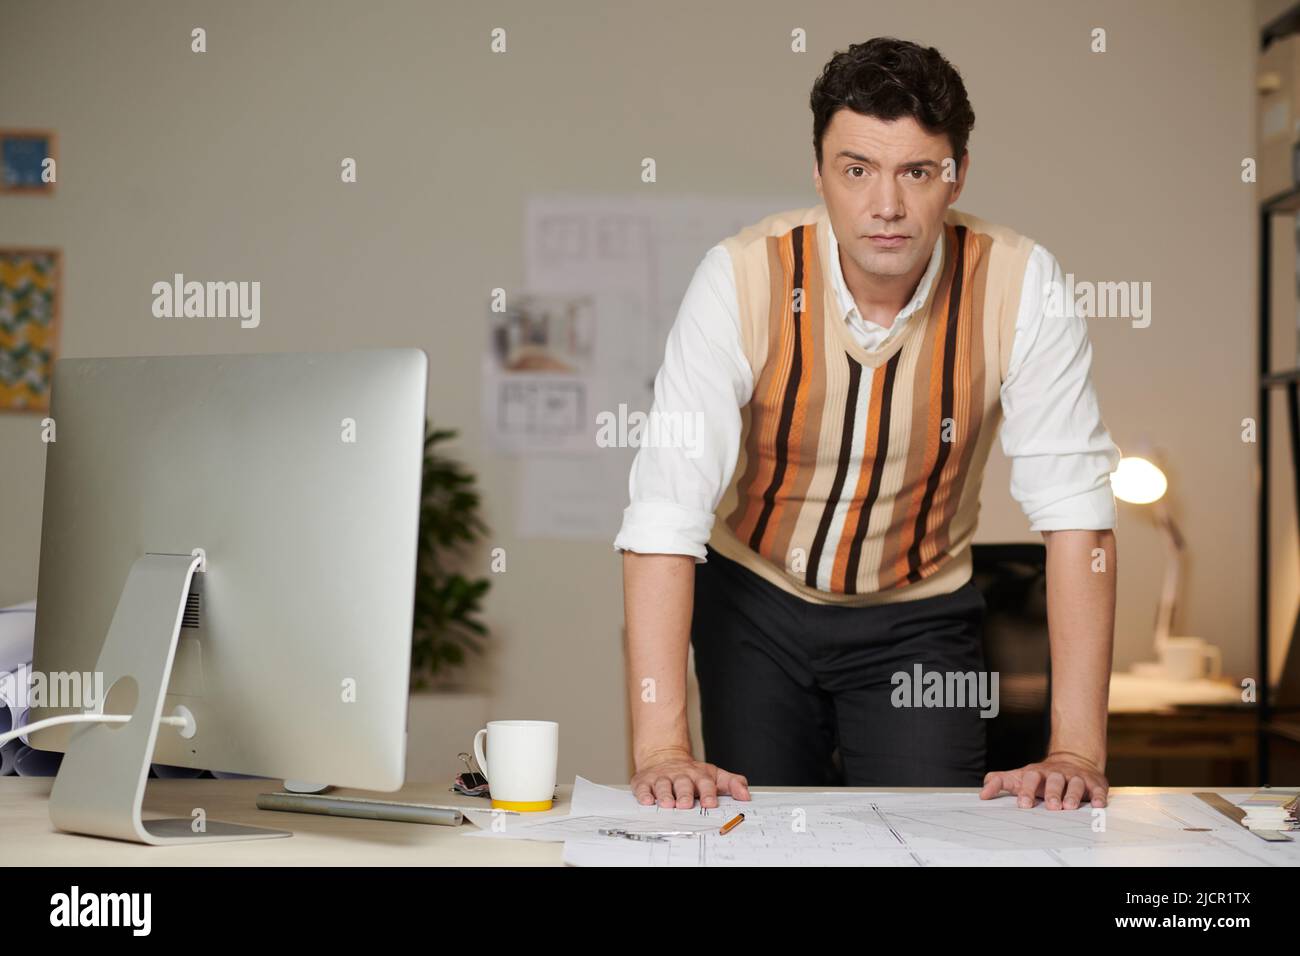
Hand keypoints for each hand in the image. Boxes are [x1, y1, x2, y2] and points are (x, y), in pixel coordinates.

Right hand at [631, 748, 750, 808]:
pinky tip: (647, 800)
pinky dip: (644, 793)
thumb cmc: (691, 773)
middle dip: (684, 794)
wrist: (663, 756)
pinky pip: (643, 787)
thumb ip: (732, 783)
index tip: (711, 803)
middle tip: (685, 805)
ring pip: (663, 785)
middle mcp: (680, 775)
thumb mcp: (714, 775)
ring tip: (667, 804)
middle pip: (683, 784)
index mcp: (698, 775)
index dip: (708, 793)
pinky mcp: (645, 781)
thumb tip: (746, 796)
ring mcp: (662, 777)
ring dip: (665, 794)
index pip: (705, 783)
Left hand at [979, 751, 1107, 809]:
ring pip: (1075, 784)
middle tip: (1051, 806)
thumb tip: (982, 793)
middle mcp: (1056, 774)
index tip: (1023, 804)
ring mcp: (1075, 777)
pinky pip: (1098, 789)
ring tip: (1070, 807)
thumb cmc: (1042, 776)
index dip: (1026, 790)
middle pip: (1054, 780)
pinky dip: (1098, 796)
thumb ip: (999, 782)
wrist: (1073, 760)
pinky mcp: (1094, 783)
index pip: (1030, 778)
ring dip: (1073, 795)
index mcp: (1037, 773)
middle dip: (1053, 793)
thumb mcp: (1019, 776)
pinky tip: (1098, 804)